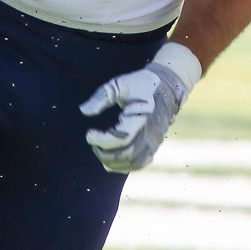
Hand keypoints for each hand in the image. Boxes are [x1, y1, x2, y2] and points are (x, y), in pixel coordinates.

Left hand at [80, 43, 200, 172]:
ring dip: (111, 161)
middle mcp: (151, 133)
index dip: (101, 140)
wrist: (166, 87)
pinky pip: (139, 164)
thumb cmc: (140, 84)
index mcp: (142, 117)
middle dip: (103, 152)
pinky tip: (110, 160)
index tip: (88, 133)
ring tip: (99, 148)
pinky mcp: (154, 147)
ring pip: (132, 162)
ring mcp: (154, 142)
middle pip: (125, 154)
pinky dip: (123, 166)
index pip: (121, 138)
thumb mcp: (120, 83)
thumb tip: (84, 111)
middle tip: (92, 140)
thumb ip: (102, 96)